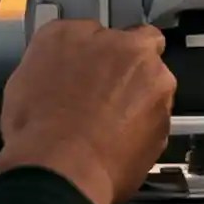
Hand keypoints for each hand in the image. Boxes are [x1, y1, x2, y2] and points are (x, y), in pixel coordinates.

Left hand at [0, 20, 175, 203]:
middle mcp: (128, 50)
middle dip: (113, 62)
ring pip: (91, 37)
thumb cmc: (102, 167)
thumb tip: (141, 102)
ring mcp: (91, 39)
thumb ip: (151, 106)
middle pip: (124, 42)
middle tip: (94, 90)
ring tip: (64, 88)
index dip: (138, 69)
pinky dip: (54, 53)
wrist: (57, 168)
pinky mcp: (56, 36)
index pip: (154, 56)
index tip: (127, 81)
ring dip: (83, 56)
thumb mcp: (151, 143)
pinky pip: (59, 36)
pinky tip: (47, 80)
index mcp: (156, 77)